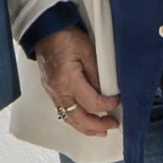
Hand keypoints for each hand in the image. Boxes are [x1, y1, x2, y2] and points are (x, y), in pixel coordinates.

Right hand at [31, 25, 113, 139]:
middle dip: (97, 125)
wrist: (45, 31)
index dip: (107, 105)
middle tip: (113, 125)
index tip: (117, 101)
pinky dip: (75, 120)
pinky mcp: (50, 91)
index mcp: (68, 80)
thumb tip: (106, 92)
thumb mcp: (88, 52)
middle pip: (78, 118)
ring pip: (68, 119)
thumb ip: (97, 75)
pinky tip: (84, 121)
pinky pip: (63, 112)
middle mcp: (58, 91)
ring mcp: (52, 92)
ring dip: (85, 128)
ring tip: (100, 131)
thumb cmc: (66, 37)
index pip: (91, 103)